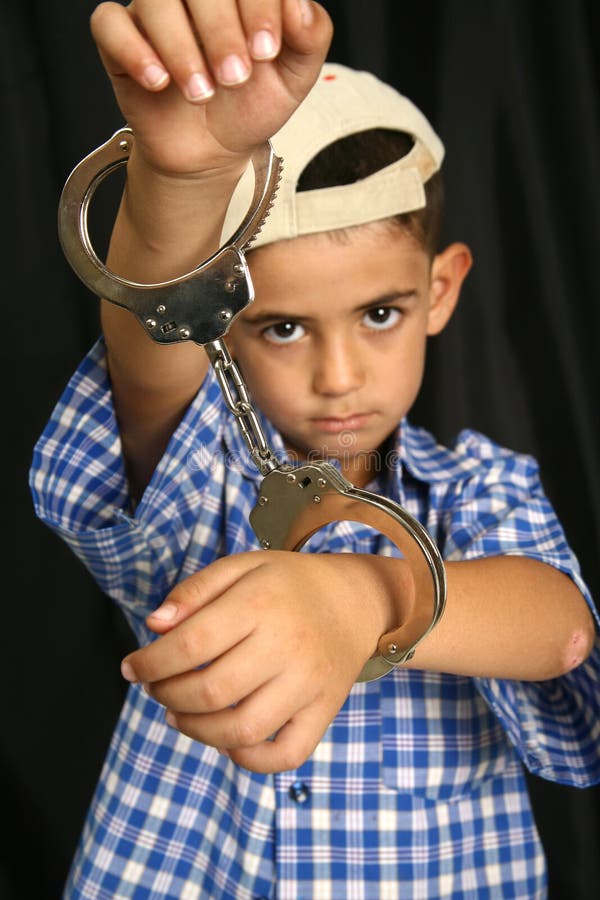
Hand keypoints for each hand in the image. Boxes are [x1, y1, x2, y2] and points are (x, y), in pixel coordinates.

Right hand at [90, 0, 332, 175]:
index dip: (257, 4)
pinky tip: (158, 82)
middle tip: (235, 78)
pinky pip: (108, 23)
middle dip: (220, 30)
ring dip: (181, 48)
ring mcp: (153, 9)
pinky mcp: (118, 37)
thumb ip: (310, 36)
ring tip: (202, 93)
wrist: (213, 150)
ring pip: (154, 0)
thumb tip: (299, 4)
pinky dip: (133, 51)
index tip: (267, 52)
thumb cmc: (250, 104)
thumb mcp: (294, 77)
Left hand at [121, 550, 410, 772]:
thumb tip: (155, 625)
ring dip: (196, 731)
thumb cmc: (287, 584)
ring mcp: (309, 683)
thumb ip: (195, 590)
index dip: (150, 663)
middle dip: (167, 696)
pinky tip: (227, 740)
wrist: (354, 600)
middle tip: (156, 689)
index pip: (191, 643)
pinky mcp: (324, 711)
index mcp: (261, 603)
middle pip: (211, 690)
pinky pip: (286, 754)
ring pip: (243, 729)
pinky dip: (248, 759)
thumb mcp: (242, 567)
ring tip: (178, 716)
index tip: (131, 668)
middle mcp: (287, 645)